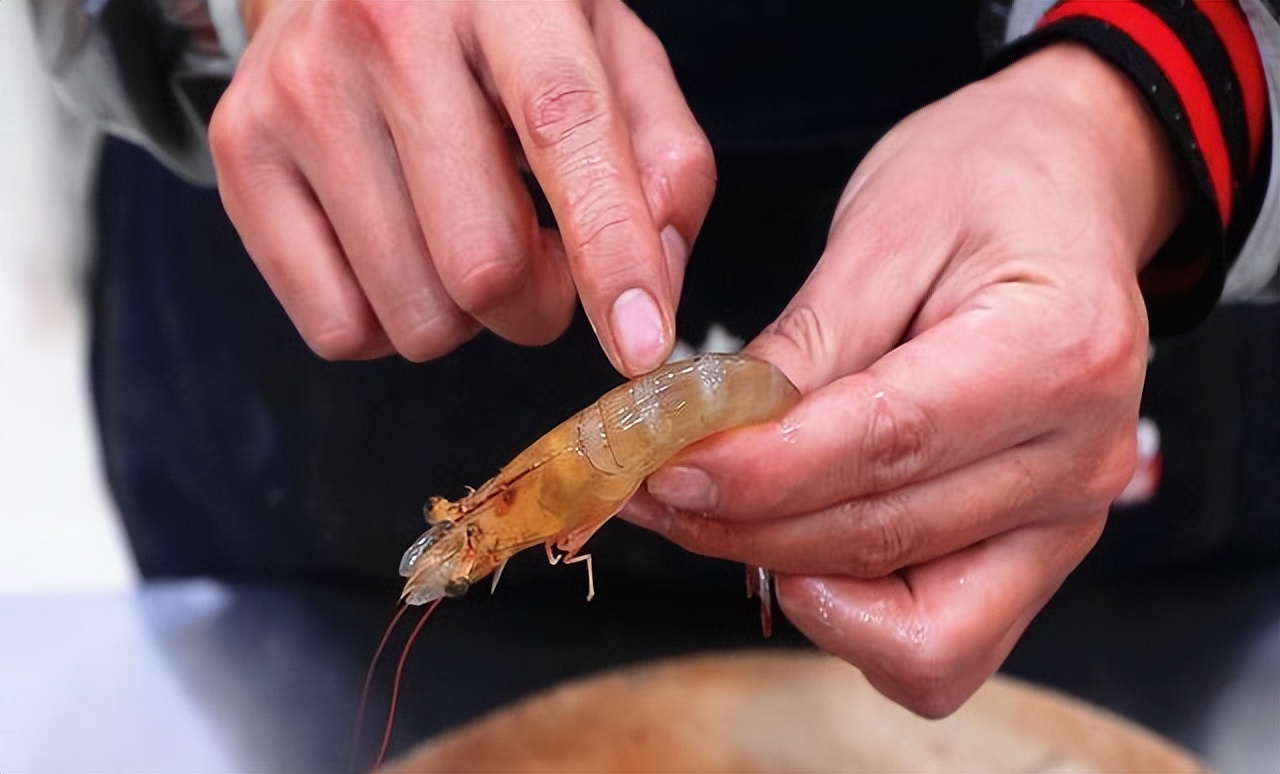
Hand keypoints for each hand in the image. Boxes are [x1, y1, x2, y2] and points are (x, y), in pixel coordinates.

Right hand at [210, 0, 712, 374]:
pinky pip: (340, 331)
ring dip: (465, 315)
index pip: (566, 129)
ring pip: (415, 316)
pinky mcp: (241, 152)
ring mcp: (298, 93)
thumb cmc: (500, 28)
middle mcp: (385, 30)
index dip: (610, 248)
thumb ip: (662, 157)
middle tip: (538, 257)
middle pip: (481, 264)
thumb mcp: (607, 53)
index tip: (640, 342)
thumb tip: (654, 283)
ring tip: (462, 234)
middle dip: (537, 305)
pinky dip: (390, 322)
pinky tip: (400, 249)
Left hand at [628, 44, 1186, 715]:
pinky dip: (853, 617)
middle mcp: (1084, 459)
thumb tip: (711, 441)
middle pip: (885, 536)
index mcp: (1061, 350)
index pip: (888, 441)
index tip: (660, 465)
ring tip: (702, 509)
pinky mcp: (1039, 555)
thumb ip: (806, 346)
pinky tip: (791, 544)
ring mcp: (1071, 522)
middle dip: (745, 525)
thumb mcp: (885, 225)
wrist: (1068, 191)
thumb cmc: (984, 182)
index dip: (761, 471)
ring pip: (910, 624)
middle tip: (648, 484)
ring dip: (786, 574)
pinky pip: (941, 645)